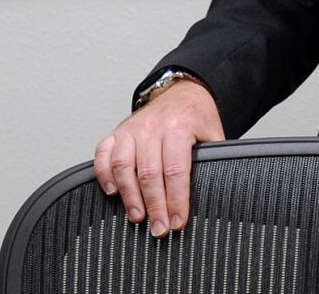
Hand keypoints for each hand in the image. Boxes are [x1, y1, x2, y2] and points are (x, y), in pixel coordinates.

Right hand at [93, 81, 223, 236]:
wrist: (182, 91)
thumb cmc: (196, 116)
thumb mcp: (212, 133)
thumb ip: (211, 159)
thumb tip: (215, 191)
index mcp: (179, 127)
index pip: (176, 170)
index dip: (176, 200)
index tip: (177, 221)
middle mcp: (152, 127)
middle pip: (149, 173)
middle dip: (154, 206)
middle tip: (159, 228)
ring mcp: (132, 128)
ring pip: (123, 165)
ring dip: (129, 195)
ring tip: (138, 216)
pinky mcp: (118, 131)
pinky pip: (103, 153)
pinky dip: (104, 173)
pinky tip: (112, 191)